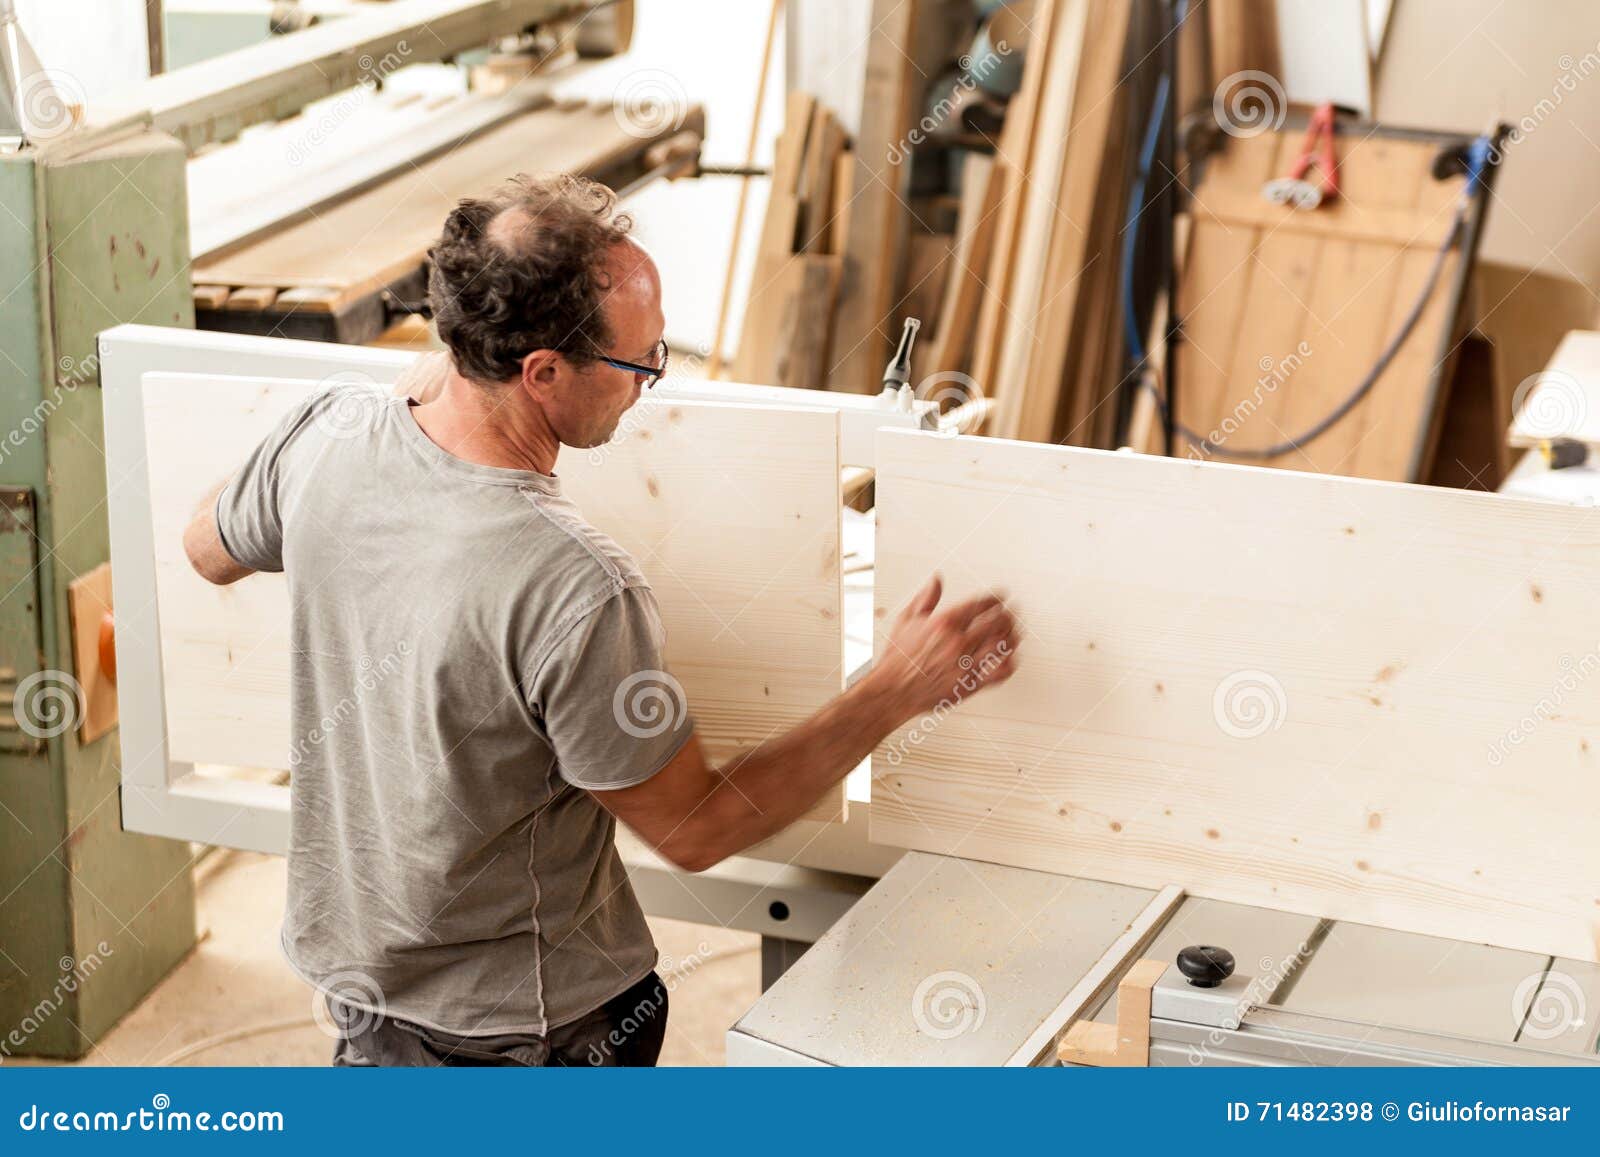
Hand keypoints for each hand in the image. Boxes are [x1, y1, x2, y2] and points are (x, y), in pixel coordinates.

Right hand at [871, 573, 1019, 721]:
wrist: (894, 690)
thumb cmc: (899, 659)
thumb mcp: (907, 620)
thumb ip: (925, 598)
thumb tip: (937, 581)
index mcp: (944, 623)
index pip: (981, 604)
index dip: (996, 598)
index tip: (1001, 597)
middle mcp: (958, 642)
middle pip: (997, 622)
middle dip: (1008, 614)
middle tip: (1012, 612)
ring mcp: (966, 664)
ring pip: (1002, 645)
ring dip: (1012, 635)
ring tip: (1015, 631)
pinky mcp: (970, 684)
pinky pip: (1000, 672)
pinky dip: (1009, 662)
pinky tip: (1010, 657)